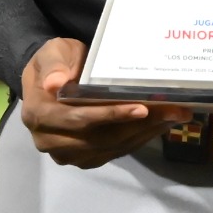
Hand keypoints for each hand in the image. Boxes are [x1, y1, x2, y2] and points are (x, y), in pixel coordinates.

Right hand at [18, 38, 188, 167]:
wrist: (50, 79)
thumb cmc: (55, 62)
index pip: (79, 119)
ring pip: (110, 148)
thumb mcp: (52, 53)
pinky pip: (113, 153)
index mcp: (39, 114)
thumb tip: (55, 83)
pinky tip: (159, 126)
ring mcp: (66, 153)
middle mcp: (49, 140)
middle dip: (138, 125)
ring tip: (174, 116)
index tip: (142, 108)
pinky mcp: (83, 158)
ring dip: (144, 134)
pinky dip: (138, 140)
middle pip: (99, 138)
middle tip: (173, 111)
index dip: (110, 115)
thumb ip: (54, 66)